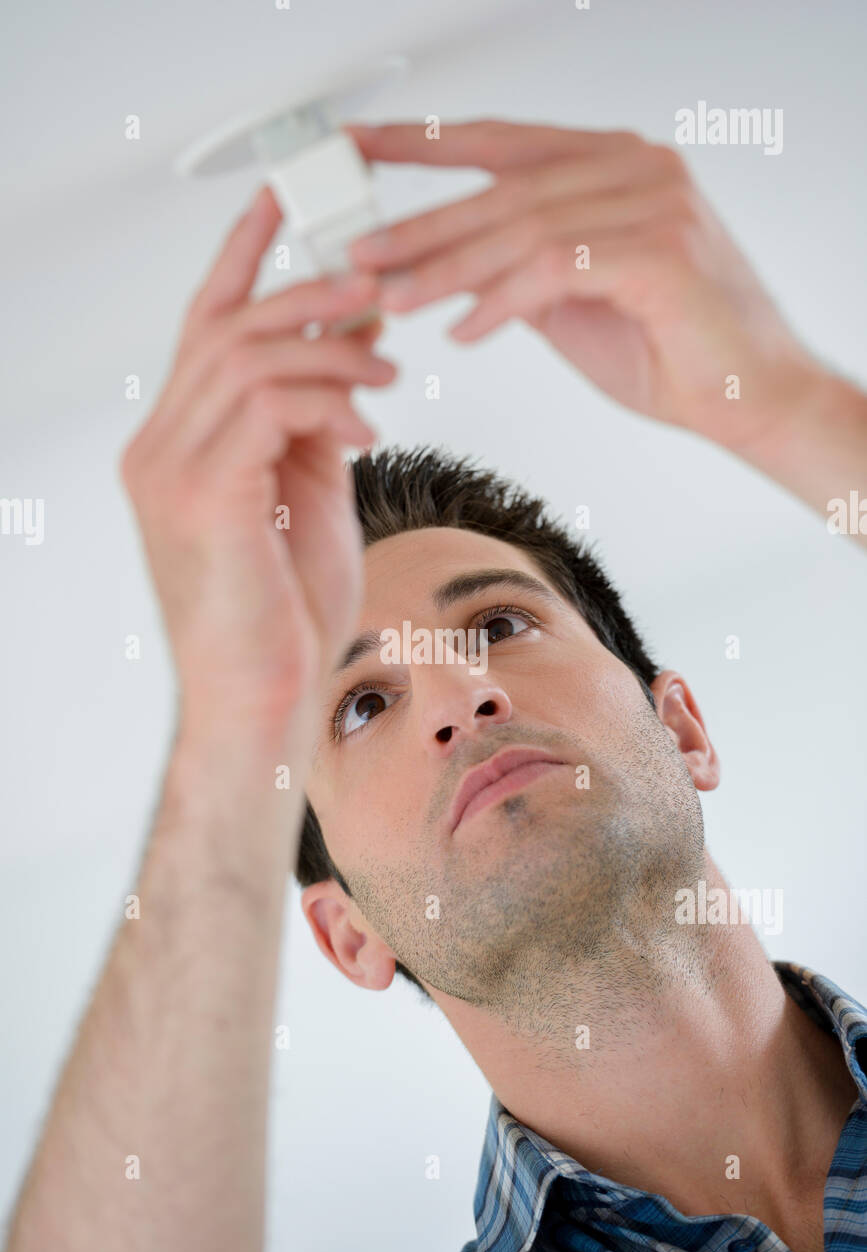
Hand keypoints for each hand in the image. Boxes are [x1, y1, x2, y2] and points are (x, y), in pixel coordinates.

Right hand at [121, 186, 394, 729]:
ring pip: (246, 357)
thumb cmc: (287, 611)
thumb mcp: (310, 493)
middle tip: (375, 281)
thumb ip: (318, 419)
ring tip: (387, 372)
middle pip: (226, 327)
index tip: (290, 200)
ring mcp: (169, 470)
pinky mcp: (200, 496)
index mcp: (179, 443)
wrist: (264, 702)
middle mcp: (158, 446)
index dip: (247, 256)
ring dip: (329, 349)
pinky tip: (366, 428)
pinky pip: (265, 406)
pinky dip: (326, 401)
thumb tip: (354, 347)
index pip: (206, 327)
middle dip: (306, 290)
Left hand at [345, 120, 819, 456]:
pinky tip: (462, 333)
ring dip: (446, 270)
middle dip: (420, 225)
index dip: (423, 145)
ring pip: (521, 228)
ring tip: (392, 301)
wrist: (749, 398)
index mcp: (614, 164)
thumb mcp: (572, 301)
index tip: (357, 152)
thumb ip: (519, 269)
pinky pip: (555, 269)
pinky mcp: (660, 253)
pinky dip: (500, 303)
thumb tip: (446, 266)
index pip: (503, 143)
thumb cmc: (670, 348)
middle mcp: (635, 168)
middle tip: (357, 254)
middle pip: (501, 189)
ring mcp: (653, 203)